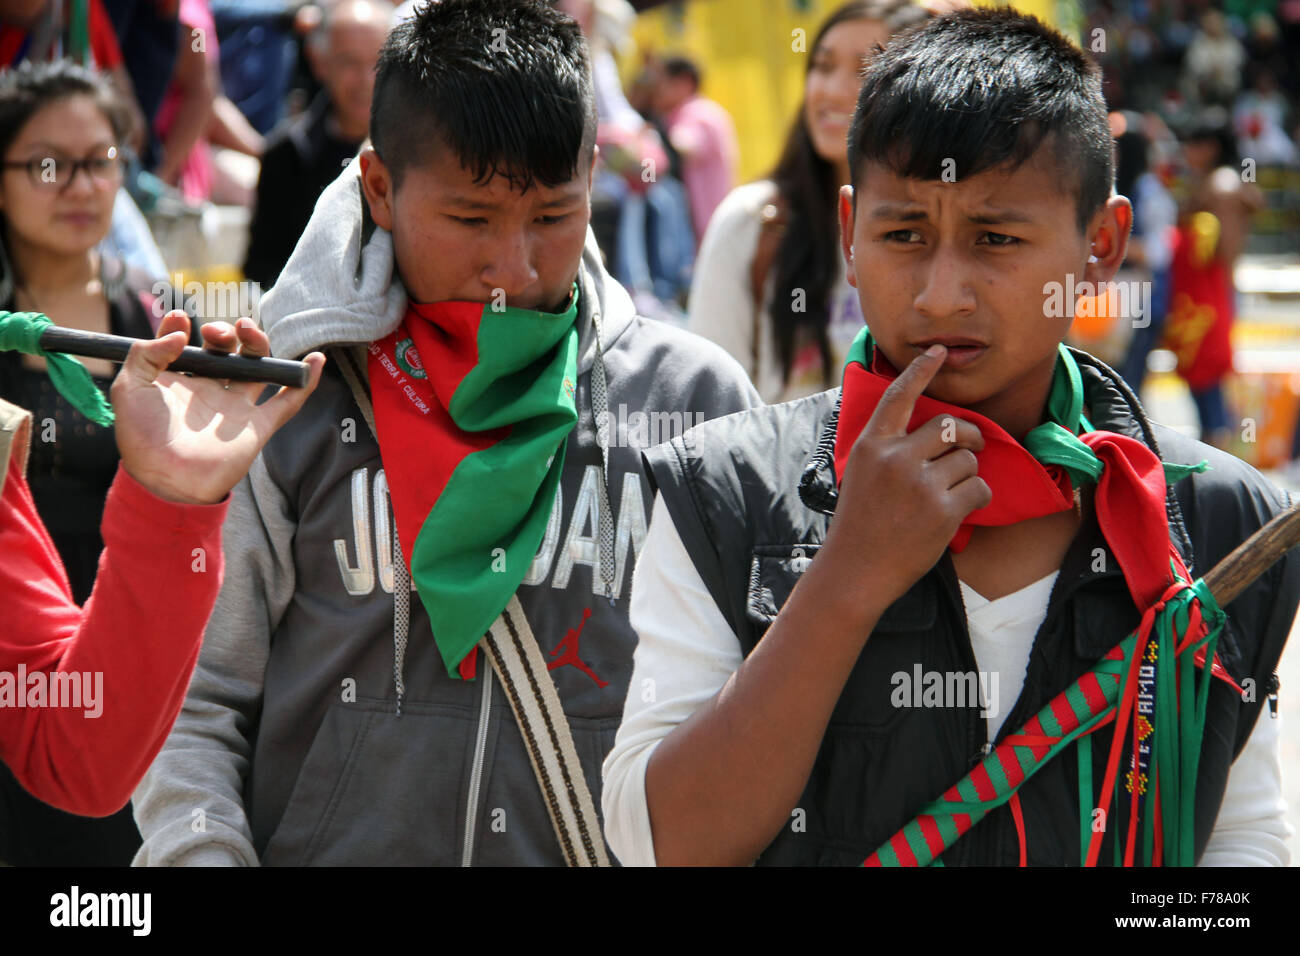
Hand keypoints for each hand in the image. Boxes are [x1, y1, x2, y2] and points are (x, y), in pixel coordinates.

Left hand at [111, 311, 325, 504]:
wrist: (166, 479)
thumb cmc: (141, 438)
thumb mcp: (130, 387)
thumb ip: (147, 353)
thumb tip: (182, 332)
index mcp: (178, 381)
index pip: (187, 345)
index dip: (183, 328)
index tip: (180, 319)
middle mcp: (210, 391)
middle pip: (228, 351)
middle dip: (225, 332)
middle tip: (216, 333)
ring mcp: (236, 407)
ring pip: (257, 367)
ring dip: (257, 343)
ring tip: (248, 330)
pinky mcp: (258, 426)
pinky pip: (287, 402)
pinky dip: (304, 382)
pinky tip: (316, 360)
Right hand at [823, 345, 990, 604]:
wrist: (856, 570)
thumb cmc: (860, 523)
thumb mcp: (862, 474)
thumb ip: (889, 449)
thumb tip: (936, 430)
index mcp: (871, 445)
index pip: (900, 396)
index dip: (921, 370)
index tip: (940, 352)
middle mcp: (895, 458)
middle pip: (949, 426)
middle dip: (968, 436)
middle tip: (971, 447)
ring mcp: (919, 483)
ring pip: (968, 459)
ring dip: (967, 474)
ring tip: (948, 494)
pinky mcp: (942, 509)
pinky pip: (979, 488)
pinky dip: (976, 498)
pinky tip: (958, 511)